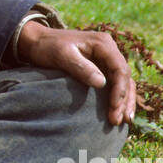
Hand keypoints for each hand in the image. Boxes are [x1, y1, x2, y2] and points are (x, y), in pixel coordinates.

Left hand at [16, 22, 135, 126]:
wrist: (38, 42)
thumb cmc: (47, 46)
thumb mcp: (61, 55)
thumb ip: (80, 67)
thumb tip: (101, 83)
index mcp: (103, 43)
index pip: (119, 69)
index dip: (120, 90)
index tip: (114, 108)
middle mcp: (109, 50)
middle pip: (125, 77)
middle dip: (123, 100)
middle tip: (117, 120)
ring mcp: (106, 59)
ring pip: (124, 82)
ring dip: (125, 102)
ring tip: (124, 121)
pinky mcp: (101, 68)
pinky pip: (115, 84)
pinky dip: (119, 98)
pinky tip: (119, 113)